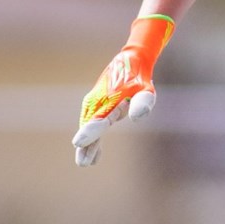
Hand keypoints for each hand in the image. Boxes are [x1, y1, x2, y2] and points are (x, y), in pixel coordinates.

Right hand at [72, 16, 172, 166]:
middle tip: (83, 163)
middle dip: (86, 144)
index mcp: (108, 100)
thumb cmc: (140, 78)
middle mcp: (98, 102)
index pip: (97, 120)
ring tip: (86, 162)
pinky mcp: (96, 105)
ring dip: (88, 144)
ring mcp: (94, 103)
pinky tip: (95, 155)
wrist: (131, 60)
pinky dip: (92, 137)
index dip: (89, 132)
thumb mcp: (146, 89)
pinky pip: (92, 123)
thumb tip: (136, 118)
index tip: (78, 143)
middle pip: (90, 127)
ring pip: (89, 126)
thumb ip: (142, 103)